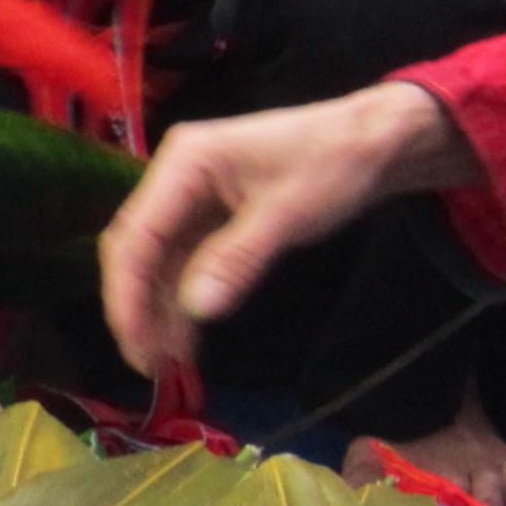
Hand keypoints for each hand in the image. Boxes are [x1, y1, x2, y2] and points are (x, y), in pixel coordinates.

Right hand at [98, 78, 479, 372]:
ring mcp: (190, 199)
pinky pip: (186, 265)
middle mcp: (174, 179)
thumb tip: (196, 310)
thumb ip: (237, 259)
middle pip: (137, 251)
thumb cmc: (334, 163)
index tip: (135, 342)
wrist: (378, 141)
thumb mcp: (289, 213)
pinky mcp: (210, 218)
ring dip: (160, 312)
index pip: (136, 234)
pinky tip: (187, 338)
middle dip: (137, 308)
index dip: (128, 292)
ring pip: (158, 264)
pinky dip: (185, 301)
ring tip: (168, 364)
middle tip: (147, 364)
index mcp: (183, 163)